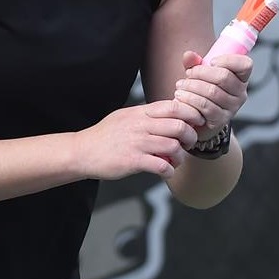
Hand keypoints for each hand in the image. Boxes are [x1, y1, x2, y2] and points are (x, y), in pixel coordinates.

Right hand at [75, 100, 199, 180]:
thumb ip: (146, 114)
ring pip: (173, 146)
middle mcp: (140, 125)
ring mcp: (137, 143)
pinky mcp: (133, 161)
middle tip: (188, 143)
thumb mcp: (125, 116)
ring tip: (176, 160)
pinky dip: (169, 171)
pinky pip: (161, 166)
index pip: (173, 107)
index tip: (195, 123)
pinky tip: (166, 171)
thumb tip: (169, 111)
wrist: (83, 152)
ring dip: (180, 156)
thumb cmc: (105, 135)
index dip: (190, 114)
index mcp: (140, 113)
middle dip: (190, 136)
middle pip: (178, 126)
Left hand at [174, 50, 251, 138]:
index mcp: (241, 78)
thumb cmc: (201, 92)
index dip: (228, 60)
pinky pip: (205, 106)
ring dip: (192, 86)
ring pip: (212, 92)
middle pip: (224, 77)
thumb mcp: (199, 74)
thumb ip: (194, 63)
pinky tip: (181, 97)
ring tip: (181, 85)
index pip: (245, 65)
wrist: (197, 118)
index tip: (211, 62)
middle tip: (188, 74)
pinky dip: (190, 99)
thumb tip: (188, 55)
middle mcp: (241, 94)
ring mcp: (232, 108)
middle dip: (201, 72)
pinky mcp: (220, 120)